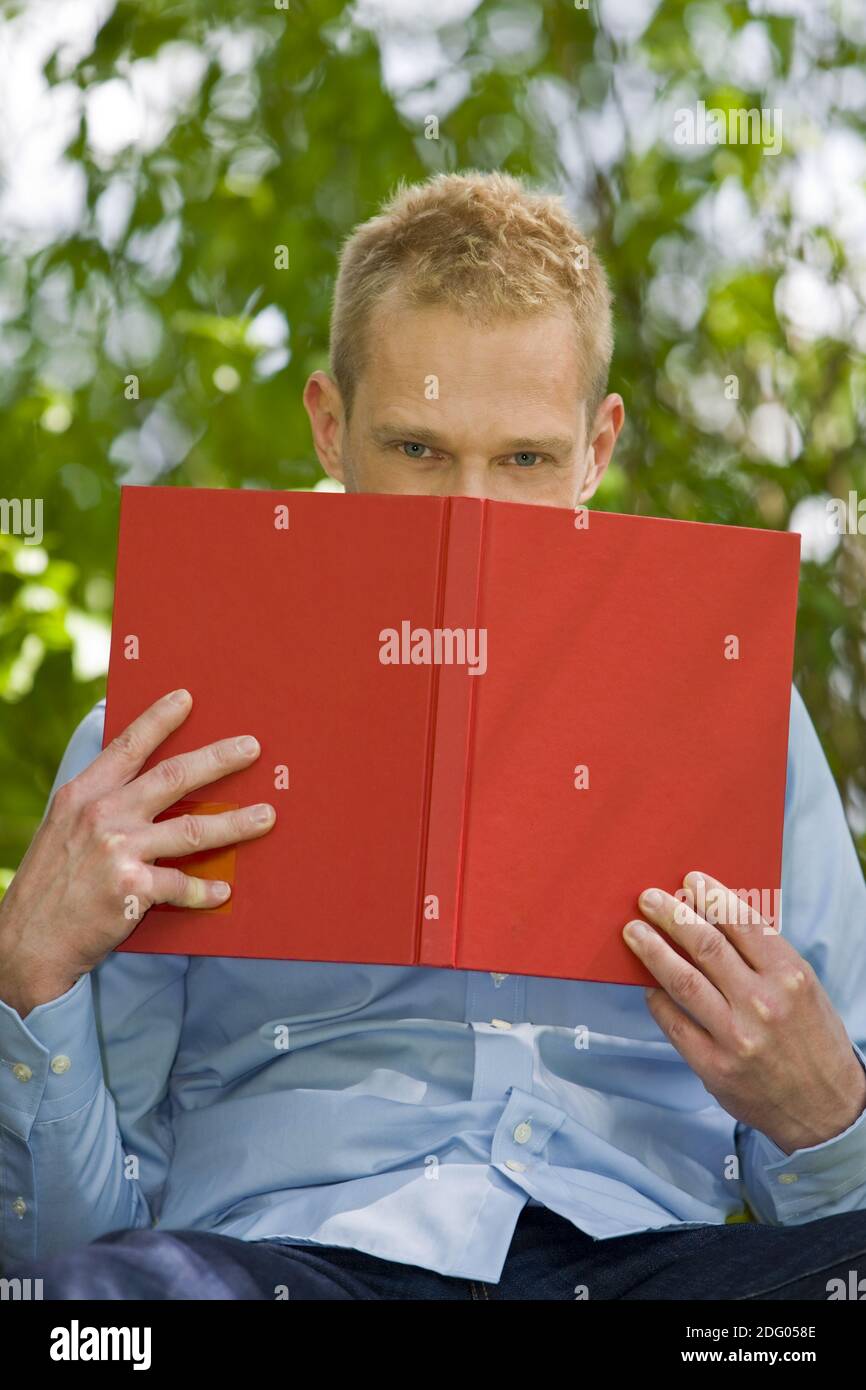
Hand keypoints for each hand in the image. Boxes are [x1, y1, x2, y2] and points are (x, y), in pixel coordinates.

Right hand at [0, 688, 275, 1015]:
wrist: (28, 940)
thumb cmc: (51, 884)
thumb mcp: (63, 829)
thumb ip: (101, 805)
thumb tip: (147, 788)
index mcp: (84, 794)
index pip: (128, 746)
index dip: (159, 719)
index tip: (187, 698)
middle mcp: (102, 815)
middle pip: (174, 777)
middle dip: (219, 759)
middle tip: (252, 747)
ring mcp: (118, 850)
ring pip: (193, 829)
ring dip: (236, 823)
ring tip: (266, 816)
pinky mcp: (133, 888)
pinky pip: (183, 885)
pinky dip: (205, 891)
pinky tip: (223, 891)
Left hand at [623, 870, 865, 1153]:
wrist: (826, 1110)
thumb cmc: (812, 1039)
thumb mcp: (802, 988)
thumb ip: (763, 956)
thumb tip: (712, 917)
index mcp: (790, 977)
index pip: (743, 922)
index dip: (712, 896)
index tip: (689, 880)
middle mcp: (763, 1004)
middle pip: (706, 946)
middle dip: (671, 915)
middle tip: (647, 898)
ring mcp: (737, 1037)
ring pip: (682, 980)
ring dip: (652, 950)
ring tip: (633, 932)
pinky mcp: (715, 1067)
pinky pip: (674, 1023)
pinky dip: (657, 1000)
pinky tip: (648, 986)